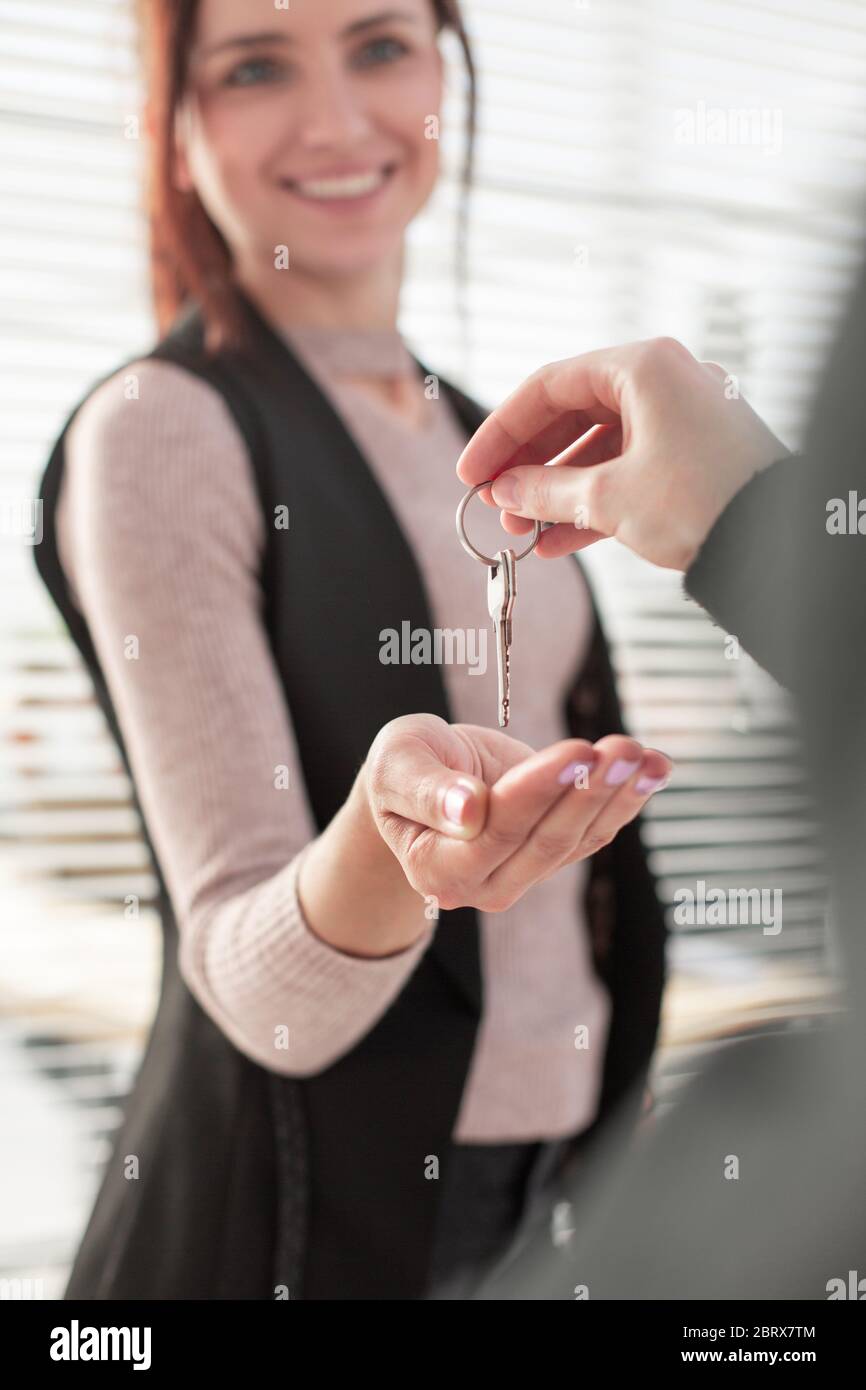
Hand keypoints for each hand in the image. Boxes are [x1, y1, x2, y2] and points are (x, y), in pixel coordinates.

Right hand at [363, 713, 671, 912]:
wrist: (423, 778)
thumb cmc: (403, 767)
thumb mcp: (396, 764)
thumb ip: (425, 789)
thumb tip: (467, 810)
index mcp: (435, 867)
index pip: (496, 830)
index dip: (539, 791)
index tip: (576, 750)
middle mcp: (481, 884)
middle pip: (545, 841)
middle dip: (589, 792)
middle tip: (623, 748)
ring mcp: (521, 875)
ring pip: (577, 840)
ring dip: (618, 796)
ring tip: (646, 755)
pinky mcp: (552, 855)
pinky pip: (594, 834)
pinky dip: (627, 801)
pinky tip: (656, 767)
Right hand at [456, 337, 788, 570]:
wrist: (780, 544)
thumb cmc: (703, 502)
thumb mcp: (609, 498)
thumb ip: (545, 491)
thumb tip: (505, 492)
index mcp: (642, 367)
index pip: (548, 386)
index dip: (501, 432)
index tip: (472, 472)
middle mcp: (663, 381)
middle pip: (571, 415)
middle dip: (528, 466)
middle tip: (494, 503)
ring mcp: (681, 418)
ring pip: (598, 448)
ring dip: (555, 491)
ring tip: (521, 531)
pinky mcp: (694, 456)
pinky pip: (626, 471)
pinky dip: (591, 502)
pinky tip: (555, 542)